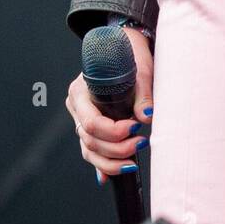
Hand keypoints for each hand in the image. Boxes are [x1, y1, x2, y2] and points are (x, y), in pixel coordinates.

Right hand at [65, 27, 154, 183]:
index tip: (135, 128)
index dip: (113, 132)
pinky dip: (102, 164)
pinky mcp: (90, 126)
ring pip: (89, 149)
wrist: (127, 46)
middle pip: (90, 139)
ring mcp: (80, 118)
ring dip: (111, 160)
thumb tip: (147, 117)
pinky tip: (109, 177)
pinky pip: (91, 151)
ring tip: (134, 160)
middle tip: (141, 143)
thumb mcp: (140, 71)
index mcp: (81, 90)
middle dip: (116, 148)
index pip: (91, 122)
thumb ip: (143, 95)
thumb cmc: (130, 55)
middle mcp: (77, 106)